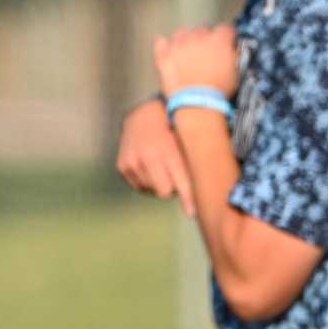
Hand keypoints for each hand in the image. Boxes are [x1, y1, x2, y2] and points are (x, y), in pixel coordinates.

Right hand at [115, 96, 193, 215]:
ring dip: (159, 182)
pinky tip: (149, 164)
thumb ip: (194, 168)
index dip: (189, 201)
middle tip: (175, 172)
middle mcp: (147, 157)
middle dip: (172, 186)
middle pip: (165, 192)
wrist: (145, 114)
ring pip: (152, 190)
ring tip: (161, 163)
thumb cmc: (175, 130)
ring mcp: (133, 162)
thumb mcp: (187, 143)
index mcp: (168, 151)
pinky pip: (140, 186)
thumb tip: (204, 200)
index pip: (181, 184)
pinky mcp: (123, 166)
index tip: (193, 214)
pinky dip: (147, 180)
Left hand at [153, 24, 238, 97]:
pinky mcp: (164, 55)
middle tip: (208, 53)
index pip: (226, 29)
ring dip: (187, 40)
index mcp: (218, 40)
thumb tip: (231, 50)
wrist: (196, 103)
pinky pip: (161, 43)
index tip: (227, 44)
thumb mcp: (235, 72)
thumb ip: (233, 55)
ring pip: (183, 34)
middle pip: (203, 30)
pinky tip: (169, 53)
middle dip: (207, 39)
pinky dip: (165, 46)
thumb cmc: (219, 90)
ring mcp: (179, 45)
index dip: (227, 37)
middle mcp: (198, 38)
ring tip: (189, 53)